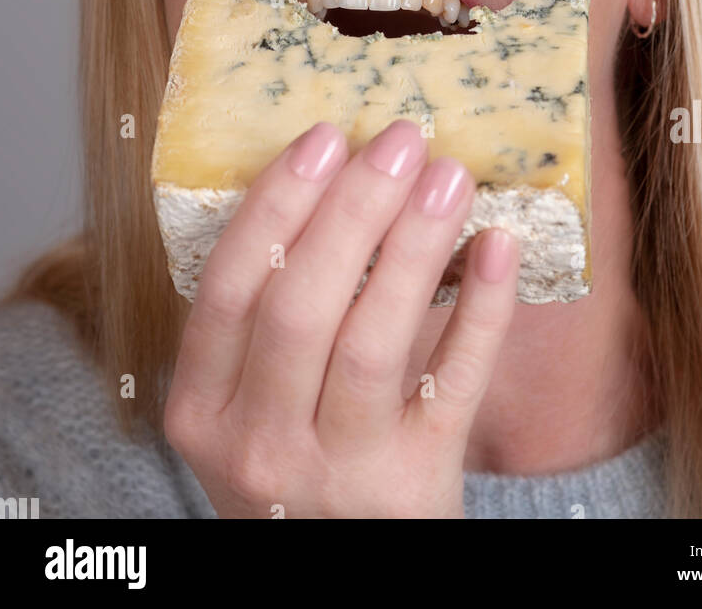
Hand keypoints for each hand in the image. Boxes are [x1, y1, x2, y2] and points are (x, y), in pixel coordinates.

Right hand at [164, 118, 518, 517]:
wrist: (344, 567)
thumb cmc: (299, 457)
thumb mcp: (252, 404)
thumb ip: (268, 317)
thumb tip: (337, 173)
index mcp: (204, 410)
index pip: (229, 289)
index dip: (276, 205)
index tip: (324, 137)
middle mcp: (259, 445)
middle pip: (300, 307)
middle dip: (353, 209)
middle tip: (402, 139)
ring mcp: (338, 472)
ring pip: (372, 342)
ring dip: (414, 246)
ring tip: (450, 175)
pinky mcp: (415, 488)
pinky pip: (452, 386)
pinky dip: (479, 312)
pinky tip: (497, 246)